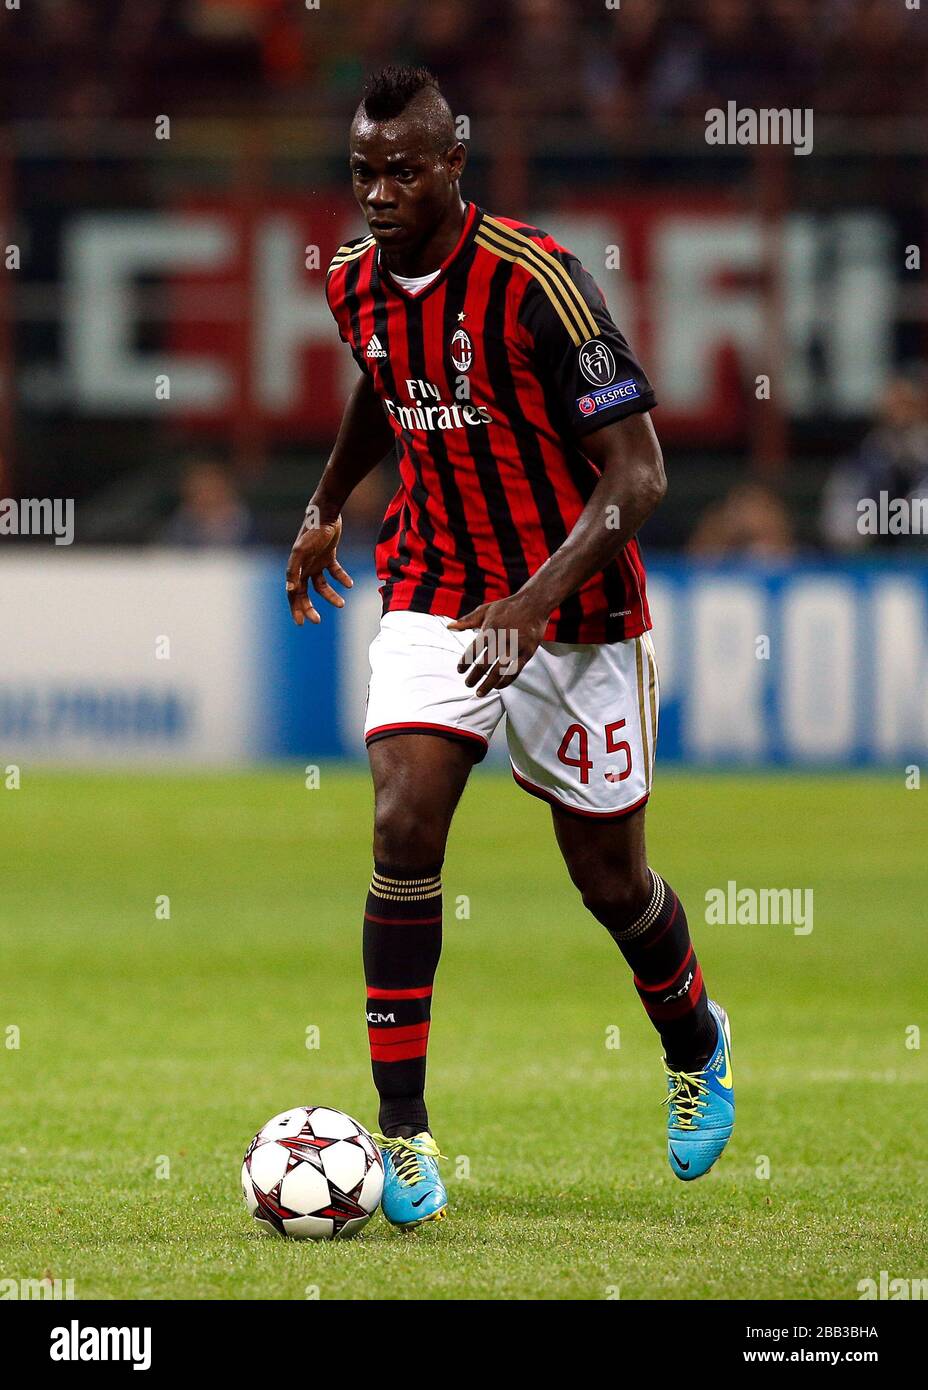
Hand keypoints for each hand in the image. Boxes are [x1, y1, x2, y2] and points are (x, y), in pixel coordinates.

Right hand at [285, 510, 352, 625]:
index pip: (292, 593)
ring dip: (330, 596)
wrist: (326, 512)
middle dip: (309, 608)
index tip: (302, 623)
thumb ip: (294, 570)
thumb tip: (290, 589)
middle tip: (317, 621)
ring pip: (321, 585)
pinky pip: (334, 572)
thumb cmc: (312, 531)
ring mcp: (316, 562)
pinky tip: (349, 584)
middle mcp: (304, 567)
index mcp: (295, 568)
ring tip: (341, 604)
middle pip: (304, 593)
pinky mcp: (329, 556)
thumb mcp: (301, 551)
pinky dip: (341, 579)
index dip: (295, 608)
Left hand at [449, 591, 548, 694]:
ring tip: (480, 692)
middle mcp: (501, 639)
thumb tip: (449, 627)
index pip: (472, 650)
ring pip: (498, 671)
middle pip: (484, 664)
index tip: (460, 670)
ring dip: (487, 684)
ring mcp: (515, 647)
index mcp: (488, 629)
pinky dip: (505, 681)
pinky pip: (515, 671)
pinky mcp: (527, 652)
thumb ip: (467, 620)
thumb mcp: (485, 609)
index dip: (464, 662)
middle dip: (474, 677)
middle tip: (468, 684)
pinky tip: (498, 686)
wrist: (534, 603)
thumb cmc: (507, 607)